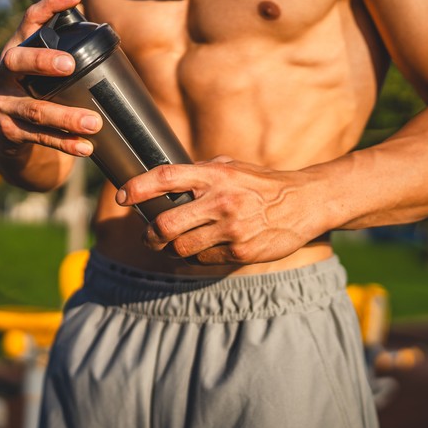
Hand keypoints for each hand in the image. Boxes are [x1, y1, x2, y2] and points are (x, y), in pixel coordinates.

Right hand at [0, 0, 101, 158]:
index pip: (30, 21)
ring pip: (33, 108)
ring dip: (65, 116)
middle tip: (70, 64)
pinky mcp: (6, 132)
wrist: (7, 140)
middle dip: (42, 60)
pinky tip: (84, 146)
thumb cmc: (37, 94)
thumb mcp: (44, 72)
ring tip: (93, 122)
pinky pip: (37, 138)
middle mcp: (4, 74)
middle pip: (17, 60)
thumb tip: (110, 38)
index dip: (49, 6)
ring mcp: (2, 104)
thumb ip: (65, 54)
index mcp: (17, 50)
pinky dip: (63, 143)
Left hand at [115, 157, 328, 264]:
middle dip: (149, 233)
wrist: (304, 203)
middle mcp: (221, 200)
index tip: (123, 196)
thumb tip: (165, 179)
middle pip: (166, 223)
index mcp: (215, 175)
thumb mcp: (233, 167)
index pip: (166, 177)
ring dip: (168, 249)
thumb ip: (201, 172)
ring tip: (169, 244)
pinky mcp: (240, 251)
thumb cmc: (262, 183)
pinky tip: (198, 249)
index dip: (138, 187)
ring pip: (181, 247)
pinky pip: (202, 259)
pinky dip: (194, 256)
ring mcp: (231, 228)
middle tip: (146, 235)